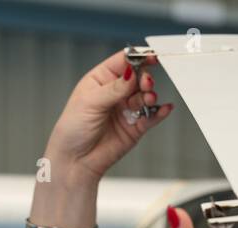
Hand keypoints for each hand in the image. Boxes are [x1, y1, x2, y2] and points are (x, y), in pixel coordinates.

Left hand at [43, 49, 173, 184]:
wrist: (75, 161)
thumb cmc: (73, 129)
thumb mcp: (90, 103)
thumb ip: (114, 88)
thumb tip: (132, 73)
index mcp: (101, 80)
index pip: (123, 62)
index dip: (137, 57)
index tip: (151, 56)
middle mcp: (115, 92)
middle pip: (138, 77)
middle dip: (144, 78)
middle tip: (146, 83)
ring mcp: (126, 109)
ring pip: (145, 96)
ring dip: (150, 95)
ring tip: (149, 98)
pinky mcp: (134, 127)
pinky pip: (151, 116)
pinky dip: (159, 112)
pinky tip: (164, 109)